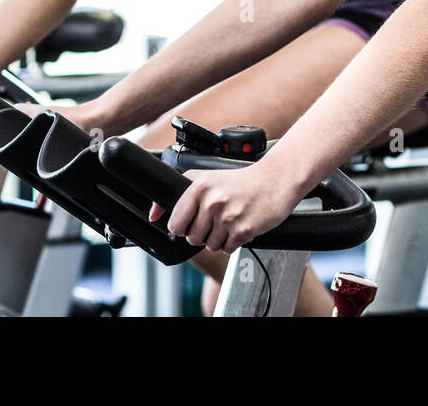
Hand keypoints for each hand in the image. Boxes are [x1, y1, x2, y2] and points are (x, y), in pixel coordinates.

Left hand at [151, 161, 301, 253]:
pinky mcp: (242, 230)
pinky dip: (234, 242)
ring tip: (231, 220)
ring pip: (210, 246)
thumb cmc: (241, 181)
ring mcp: (227, 217)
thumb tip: (153, 215)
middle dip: (204, 233)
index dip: (183, 227)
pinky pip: (227, 249)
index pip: (175, 224)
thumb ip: (177, 193)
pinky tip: (241, 225)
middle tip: (218, 219)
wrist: (275, 180)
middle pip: (192, 238)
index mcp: (198, 187)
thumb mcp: (206, 177)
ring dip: (220, 238)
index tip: (194, 220)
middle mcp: (211, 201)